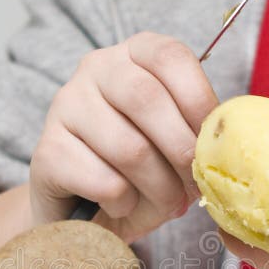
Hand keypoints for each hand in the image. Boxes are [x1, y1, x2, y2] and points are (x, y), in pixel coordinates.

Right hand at [29, 32, 217, 242]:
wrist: (82, 212)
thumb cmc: (138, 173)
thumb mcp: (174, 145)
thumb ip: (196, 133)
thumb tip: (221, 143)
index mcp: (134, 55)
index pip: (170, 57)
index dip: (199, 102)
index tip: (212, 143)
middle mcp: (94, 69)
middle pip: (147, 100)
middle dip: (181, 151)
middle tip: (194, 183)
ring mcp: (65, 106)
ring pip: (129, 148)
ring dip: (159, 187)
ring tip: (166, 202)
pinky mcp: (46, 151)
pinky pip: (104, 181)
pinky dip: (124, 203)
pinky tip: (119, 204)